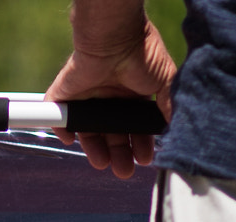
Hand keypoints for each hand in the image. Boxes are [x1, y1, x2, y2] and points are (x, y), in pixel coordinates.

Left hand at [45, 24, 177, 176]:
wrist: (116, 38)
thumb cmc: (143, 53)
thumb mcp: (166, 81)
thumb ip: (169, 107)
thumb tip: (175, 130)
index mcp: (132, 94)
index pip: (133, 127)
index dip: (139, 144)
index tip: (144, 159)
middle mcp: (110, 97)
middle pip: (111, 133)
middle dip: (118, 153)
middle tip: (124, 170)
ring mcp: (88, 95)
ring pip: (88, 130)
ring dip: (94, 149)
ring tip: (103, 164)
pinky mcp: (67, 92)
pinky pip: (60, 116)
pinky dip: (62, 130)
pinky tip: (70, 139)